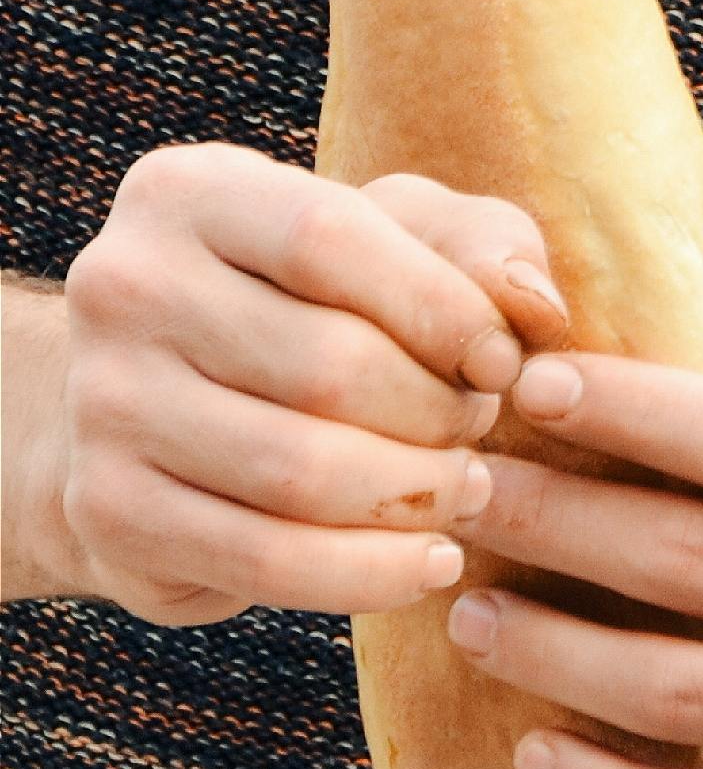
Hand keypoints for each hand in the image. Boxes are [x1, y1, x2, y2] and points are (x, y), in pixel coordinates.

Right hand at [6, 142, 563, 620]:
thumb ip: (484, 247)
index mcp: (187, 194)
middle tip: (473, 435)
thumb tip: (535, 308)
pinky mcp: (110, 508)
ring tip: (461, 491)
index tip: (501, 363)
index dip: (445, 313)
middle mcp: (122, 285)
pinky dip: (376, 574)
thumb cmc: (320, 315)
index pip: (331, 241)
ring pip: (305, 473)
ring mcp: (102, 400)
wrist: (168, 419)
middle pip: (331, 370)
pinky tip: (431, 561)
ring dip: (417, 497)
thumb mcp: (404, 248)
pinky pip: (271, 559)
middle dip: (439, 417)